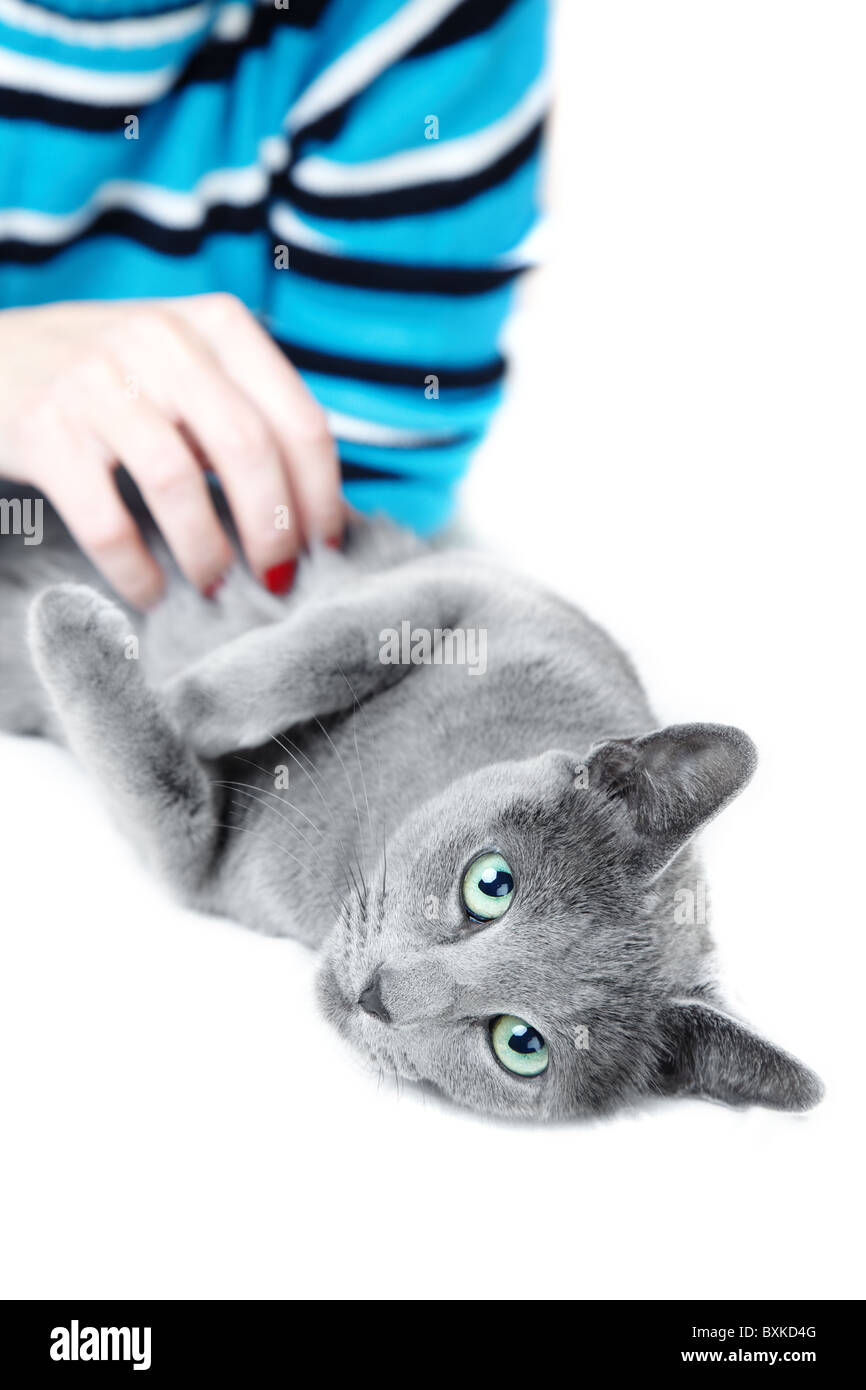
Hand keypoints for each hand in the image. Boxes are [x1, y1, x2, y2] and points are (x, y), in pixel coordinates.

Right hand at [0, 294, 342, 605]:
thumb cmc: (109, 378)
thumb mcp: (184, 367)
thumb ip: (243, 414)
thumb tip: (310, 514)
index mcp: (216, 326)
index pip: (298, 420)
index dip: (320, 497)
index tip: (323, 548)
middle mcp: (161, 341)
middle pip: (249, 449)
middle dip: (273, 531)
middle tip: (276, 580)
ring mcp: (97, 380)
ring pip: (178, 482)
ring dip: (208, 552)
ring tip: (215, 587)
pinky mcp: (44, 429)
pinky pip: (106, 519)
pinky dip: (136, 569)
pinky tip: (150, 592)